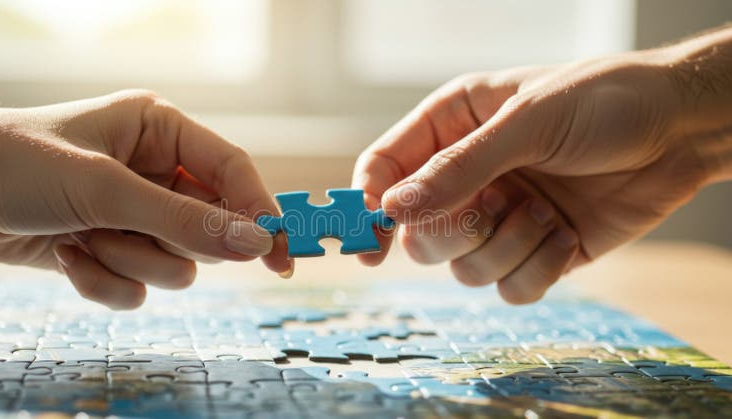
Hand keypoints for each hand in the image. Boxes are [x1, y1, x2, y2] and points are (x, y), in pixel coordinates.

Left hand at [0, 90, 289, 308]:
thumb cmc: (16, 165)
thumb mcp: (105, 189)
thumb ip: (184, 219)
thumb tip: (257, 243)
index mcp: (161, 131)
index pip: (233, 171)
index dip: (260, 211)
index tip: (278, 256)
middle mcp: (154, 171)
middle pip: (209, 226)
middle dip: (167, 241)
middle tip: (129, 231)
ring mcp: (134, 213)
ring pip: (177, 263)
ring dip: (128, 260)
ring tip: (82, 237)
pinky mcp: (113, 248)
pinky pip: (139, 285)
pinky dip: (103, 279)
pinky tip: (66, 256)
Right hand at [353, 34, 731, 303]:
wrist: (680, 130)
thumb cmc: (603, 103)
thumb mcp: (527, 123)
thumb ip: (457, 169)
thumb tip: (392, 211)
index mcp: (452, 128)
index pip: (386, 168)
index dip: (368, 203)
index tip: (370, 237)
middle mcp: (468, 176)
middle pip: (418, 232)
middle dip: (454, 231)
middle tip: (492, 207)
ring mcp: (500, 217)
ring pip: (463, 267)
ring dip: (506, 247)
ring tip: (547, 212)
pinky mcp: (534, 250)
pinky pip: (509, 287)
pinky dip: (536, 269)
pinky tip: (566, 233)